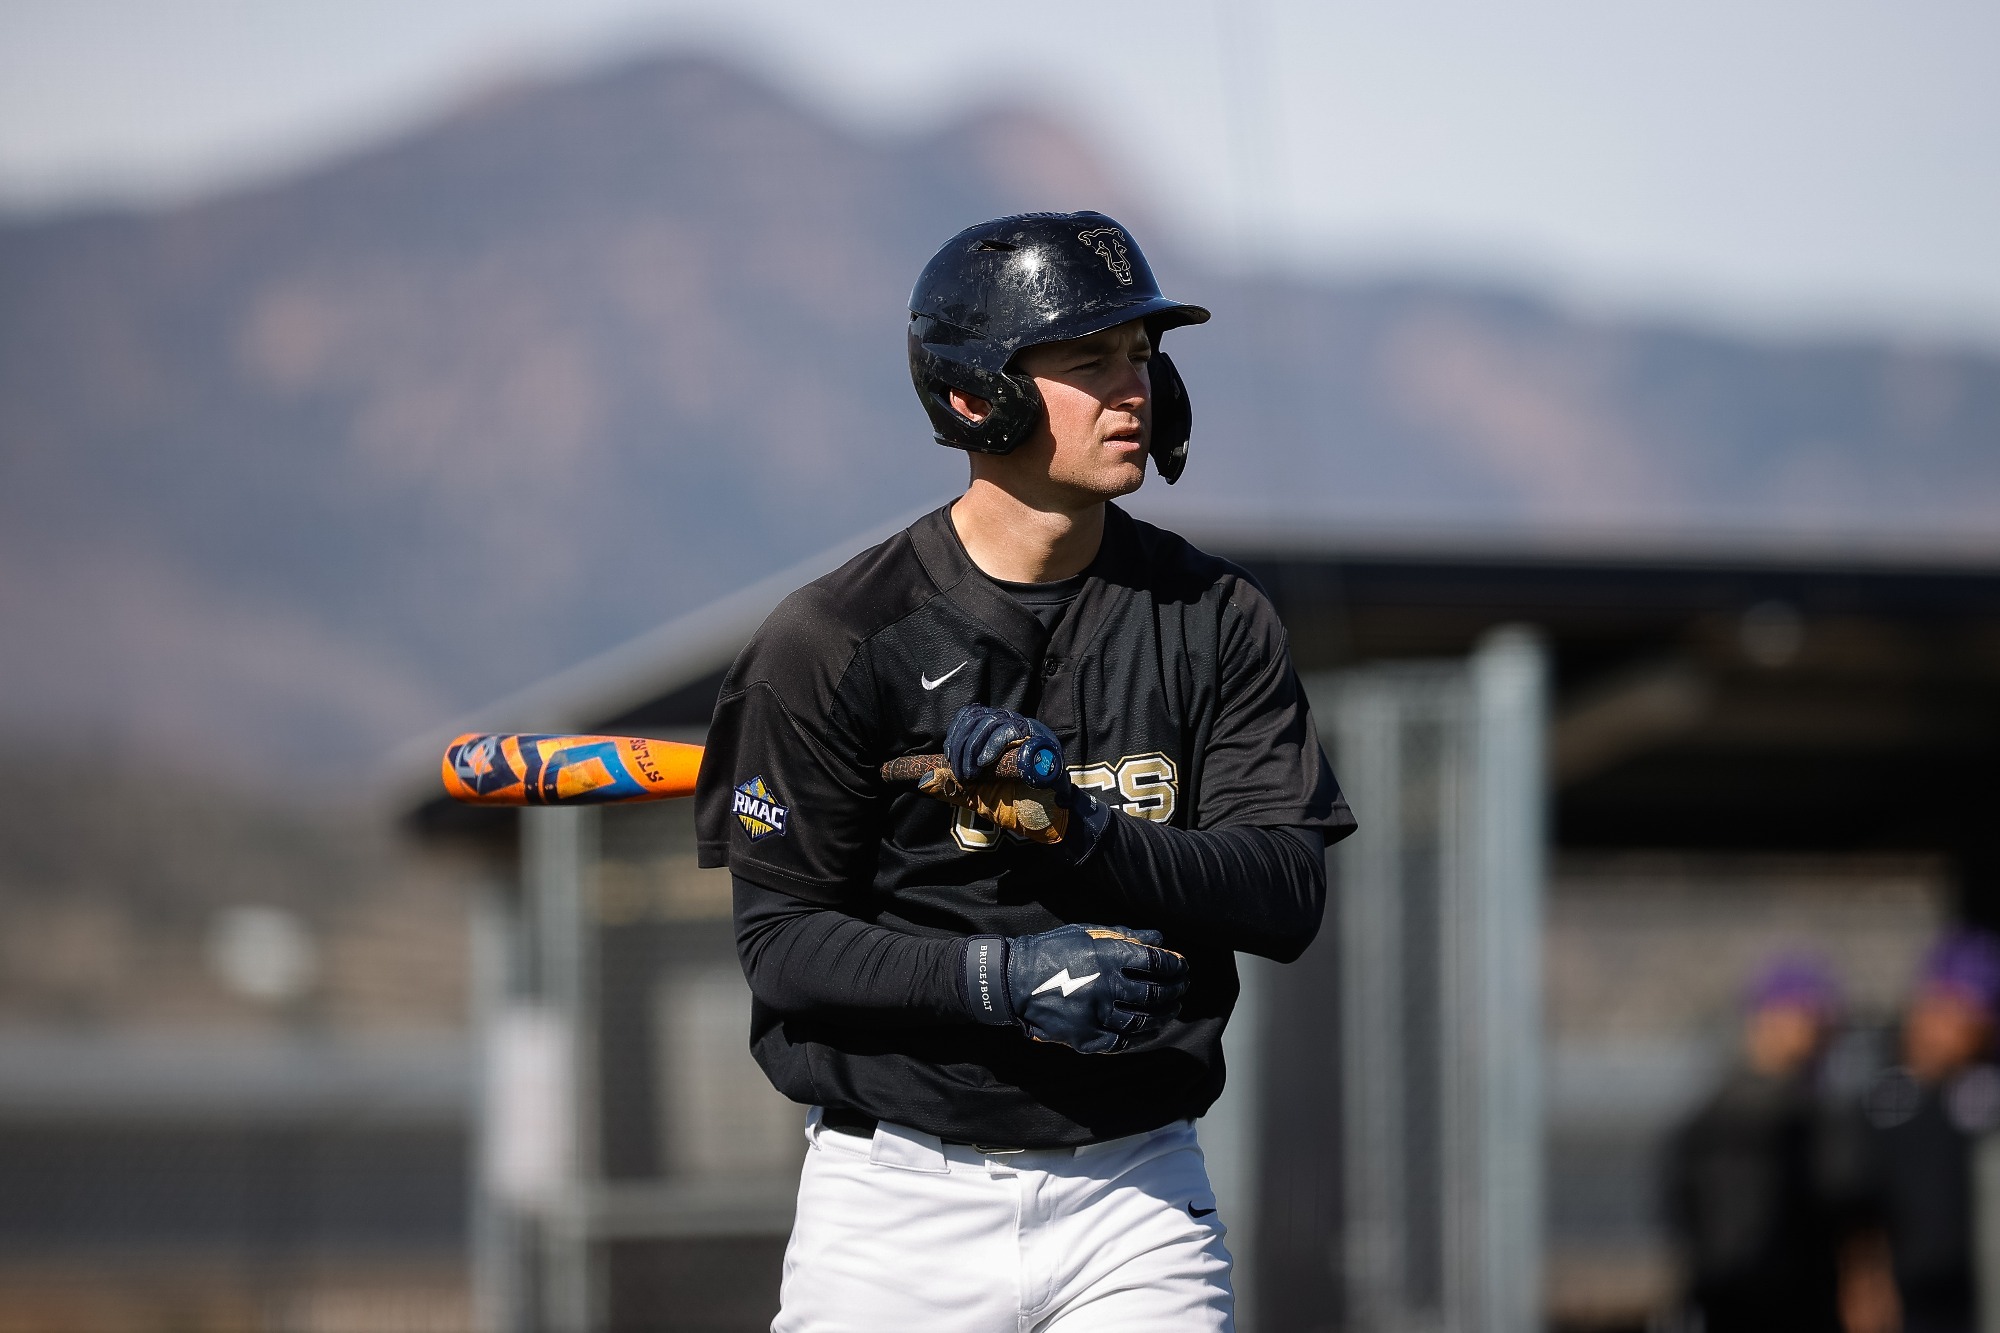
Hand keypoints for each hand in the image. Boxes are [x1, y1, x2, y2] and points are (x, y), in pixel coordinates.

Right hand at [945, 705, 1069, 799]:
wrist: (1038, 775)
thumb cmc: (1047, 780)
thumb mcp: (1055, 785)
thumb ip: (1058, 788)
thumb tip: (1062, 799)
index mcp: (1034, 733)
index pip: (1009, 729)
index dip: (993, 744)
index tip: (981, 765)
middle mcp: (1016, 721)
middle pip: (986, 723)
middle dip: (970, 748)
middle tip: (965, 774)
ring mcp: (999, 719)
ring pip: (973, 720)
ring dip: (959, 744)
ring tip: (956, 768)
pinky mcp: (985, 721)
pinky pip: (966, 717)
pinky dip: (955, 732)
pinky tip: (951, 752)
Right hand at [961, 923, 1188, 1053]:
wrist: (1013, 980)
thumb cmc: (1051, 950)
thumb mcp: (1086, 932)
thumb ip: (1125, 935)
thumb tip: (1159, 937)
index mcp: (1108, 956)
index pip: (1156, 962)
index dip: (1175, 965)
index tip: (1182, 966)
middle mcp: (1107, 986)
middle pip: (1155, 993)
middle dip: (1175, 990)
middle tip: (1182, 987)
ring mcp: (1097, 1014)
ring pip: (1143, 1020)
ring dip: (1163, 1014)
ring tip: (1171, 1009)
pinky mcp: (1086, 1037)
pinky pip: (1122, 1042)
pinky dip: (1141, 1037)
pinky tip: (1150, 1031)